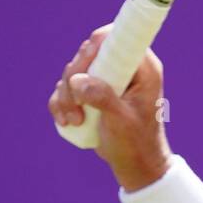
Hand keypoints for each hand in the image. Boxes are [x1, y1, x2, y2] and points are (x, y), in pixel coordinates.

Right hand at [48, 26, 173, 189]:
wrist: (134, 164)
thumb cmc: (137, 142)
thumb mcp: (122, 121)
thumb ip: (103, 98)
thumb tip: (76, 81)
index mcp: (141, 67)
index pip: (116, 38)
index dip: (95, 46)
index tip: (83, 67)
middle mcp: (123, 67)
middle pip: (88, 53)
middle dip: (74, 79)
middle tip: (76, 105)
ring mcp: (106, 79)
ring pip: (74, 71)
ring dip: (66, 95)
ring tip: (74, 120)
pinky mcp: (91, 92)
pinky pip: (67, 87)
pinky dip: (60, 103)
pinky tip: (66, 121)